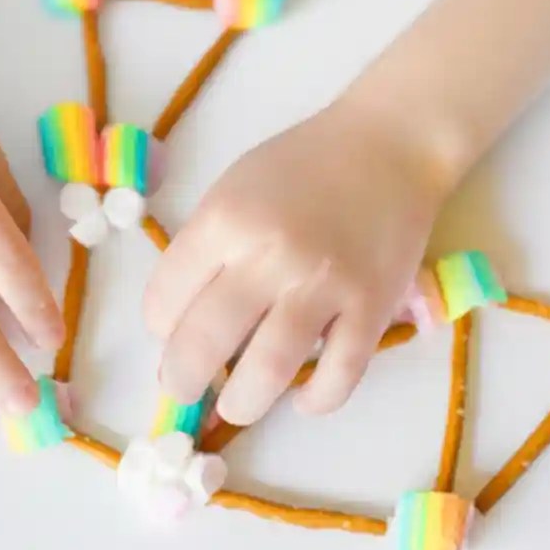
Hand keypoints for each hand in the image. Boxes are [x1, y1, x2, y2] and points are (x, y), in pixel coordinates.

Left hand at [144, 102, 450, 424]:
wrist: (389, 143)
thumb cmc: (304, 166)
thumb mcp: (235, 188)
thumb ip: (208, 248)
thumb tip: (181, 322)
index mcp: (225, 220)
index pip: (166, 298)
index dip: (160, 328)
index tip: (170, 337)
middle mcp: (269, 255)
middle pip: (204, 342)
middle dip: (183, 378)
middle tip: (185, 387)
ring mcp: (324, 285)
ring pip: (267, 371)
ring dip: (242, 403)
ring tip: (236, 406)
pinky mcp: (372, 307)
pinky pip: (339, 376)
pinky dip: (317, 400)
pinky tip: (303, 400)